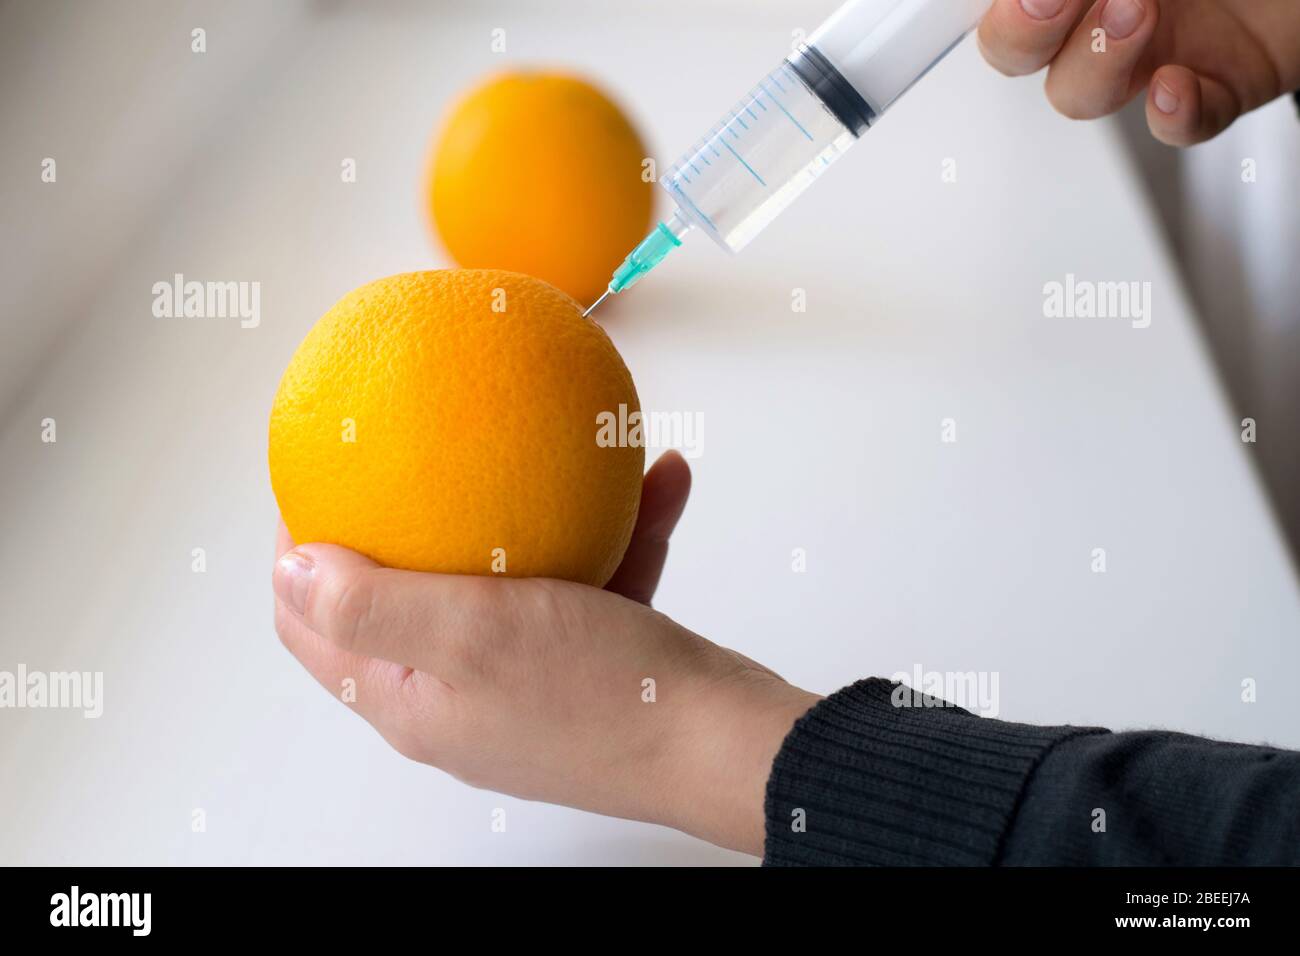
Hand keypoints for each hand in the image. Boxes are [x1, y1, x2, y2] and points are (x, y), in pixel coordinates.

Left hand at [271, 450, 818, 855]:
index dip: (297, 557)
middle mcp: (461, 693)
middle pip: (403, 600)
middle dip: (407, 525)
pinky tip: (658, 480)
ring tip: (554, 448)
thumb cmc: (597, 695)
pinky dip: (617, 534)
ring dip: (533, 515)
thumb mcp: (470, 635)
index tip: (317, 480)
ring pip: (506, 580)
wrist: (722, 743)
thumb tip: (289, 570)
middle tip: (414, 455)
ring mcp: (529, 677)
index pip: (316, 631)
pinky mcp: (591, 661)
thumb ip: (374, 605)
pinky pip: (589, 580)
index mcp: (413, 699)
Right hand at [978, 0, 1299, 144]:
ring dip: (1095, 61)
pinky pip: (1181, 126)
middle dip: (1017, 32)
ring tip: (1133, 10)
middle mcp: (1104, 2)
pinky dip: (1174, 116)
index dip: (973, 8)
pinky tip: (1176, 83)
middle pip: (1017, 51)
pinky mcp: (1221, 84)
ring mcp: (1158, 47)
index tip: (948, 9)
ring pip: (1080, 94)